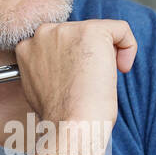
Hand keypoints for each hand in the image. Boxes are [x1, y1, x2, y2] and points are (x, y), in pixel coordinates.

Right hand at [15, 19, 136, 127]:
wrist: (71, 125)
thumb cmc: (61, 118)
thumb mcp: (41, 88)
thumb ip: (49, 69)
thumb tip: (67, 67)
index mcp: (27, 48)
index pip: (59, 43)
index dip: (72, 62)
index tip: (78, 82)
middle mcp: (43, 34)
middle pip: (78, 34)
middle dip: (88, 56)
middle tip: (90, 83)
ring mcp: (67, 30)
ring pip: (99, 32)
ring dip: (106, 55)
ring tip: (101, 81)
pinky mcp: (91, 31)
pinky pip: (120, 29)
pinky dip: (128, 47)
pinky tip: (123, 68)